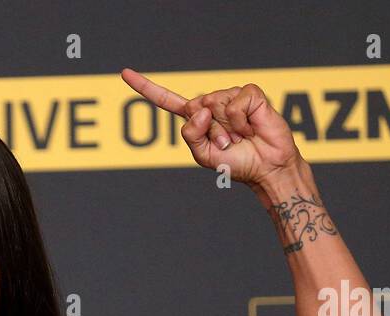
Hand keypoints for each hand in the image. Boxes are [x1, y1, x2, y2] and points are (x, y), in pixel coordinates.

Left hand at [120, 69, 302, 186]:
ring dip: (227, 127)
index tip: (125, 73)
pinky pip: (236, 102)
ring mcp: (230, 97)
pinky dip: (241, 120)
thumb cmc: (235, 163)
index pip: (167, 101)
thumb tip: (200, 107)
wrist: (265, 167)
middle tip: (227, 143)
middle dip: (210, 130)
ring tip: (240, 137)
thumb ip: (191, 135)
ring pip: (215, 103)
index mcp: (195, 120)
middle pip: (194, 107)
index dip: (146, 88)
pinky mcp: (250, 94)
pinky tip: (251, 128)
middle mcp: (211, 105)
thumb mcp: (203, 155)